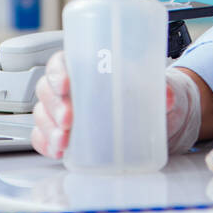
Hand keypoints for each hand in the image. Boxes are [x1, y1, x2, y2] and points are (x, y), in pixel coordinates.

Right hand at [31, 51, 203, 158]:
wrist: (154, 115)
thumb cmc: (147, 92)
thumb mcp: (156, 86)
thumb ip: (164, 88)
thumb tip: (168, 97)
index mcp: (87, 64)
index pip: (61, 61)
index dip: (57, 71)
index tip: (65, 84)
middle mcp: (71, 85)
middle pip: (47, 89)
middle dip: (54, 105)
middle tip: (68, 119)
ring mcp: (64, 109)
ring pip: (43, 114)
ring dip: (48, 128)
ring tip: (63, 140)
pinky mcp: (65, 131)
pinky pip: (45, 136)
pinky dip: (46, 144)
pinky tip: (56, 150)